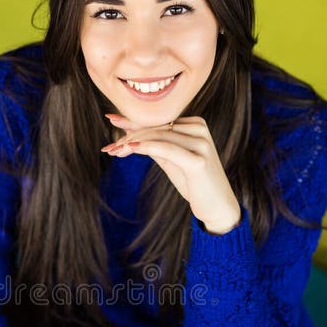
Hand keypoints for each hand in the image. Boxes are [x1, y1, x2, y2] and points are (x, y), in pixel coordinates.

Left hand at [102, 114, 241, 234]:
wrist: (218, 206)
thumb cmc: (194, 183)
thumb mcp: (171, 160)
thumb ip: (154, 145)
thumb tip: (128, 134)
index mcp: (195, 124)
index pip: (158, 121)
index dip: (133, 122)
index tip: (111, 120)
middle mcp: (200, 128)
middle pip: (156, 128)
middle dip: (129, 135)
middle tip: (109, 147)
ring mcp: (201, 143)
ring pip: (158, 136)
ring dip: (132, 142)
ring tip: (114, 151)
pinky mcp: (198, 160)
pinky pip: (166, 149)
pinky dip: (146, 147)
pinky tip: (129, 148)